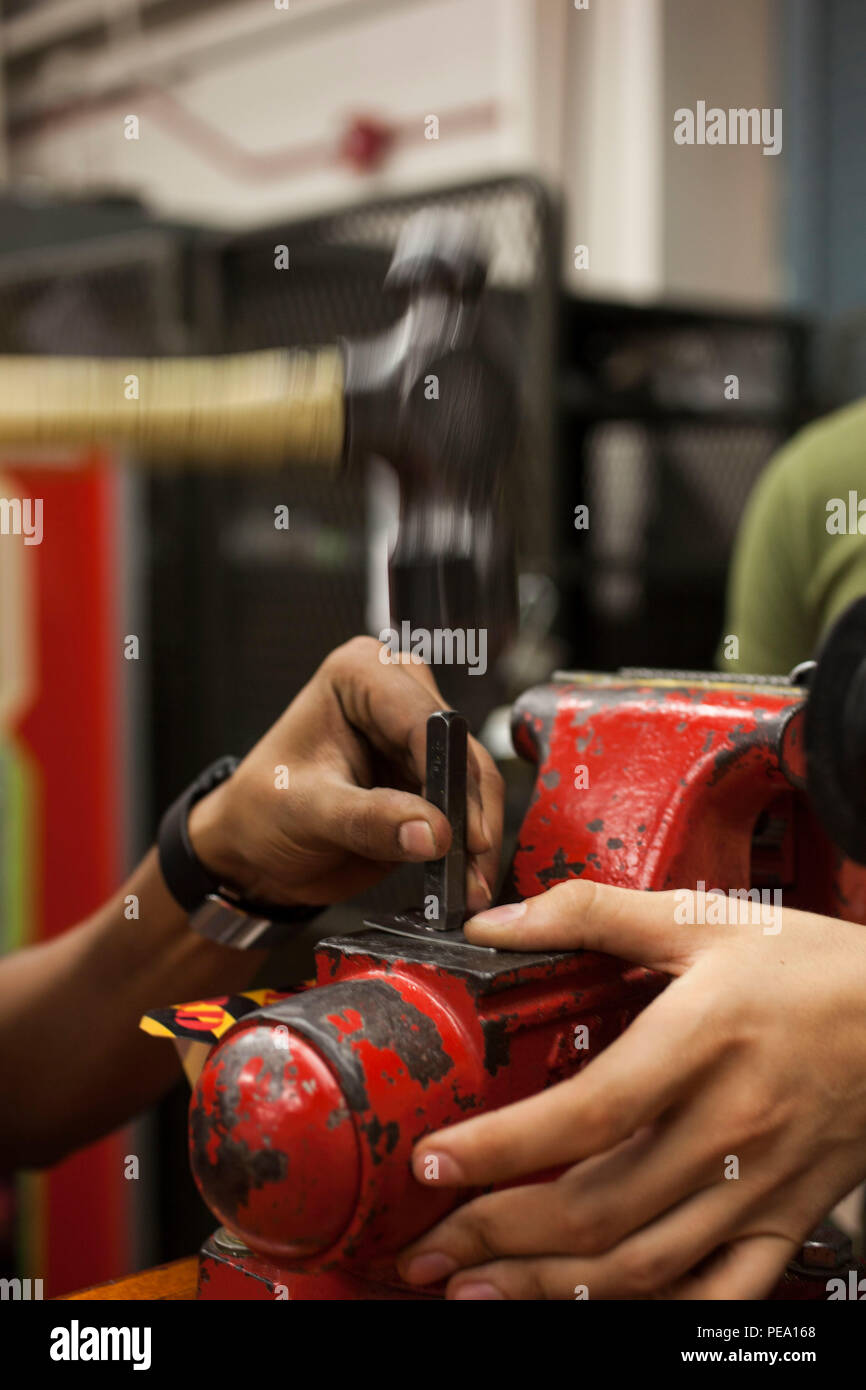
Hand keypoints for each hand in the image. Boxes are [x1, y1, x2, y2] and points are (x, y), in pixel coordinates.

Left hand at [187, 636, 502, 910]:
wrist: (254, 851)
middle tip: (471, 868)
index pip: (423, 719)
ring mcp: (416, 737)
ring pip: (474, 781)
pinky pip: (466, 807)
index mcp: (359, 675)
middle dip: (470, 811)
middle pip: (460, 749)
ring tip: (471, 884)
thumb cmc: (260, 811)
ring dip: (476, 834)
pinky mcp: (429, 777)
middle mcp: (396, 695)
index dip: (451, 774)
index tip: (461, 831)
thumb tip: (433, 832)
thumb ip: (369, 820)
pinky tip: (467, 878)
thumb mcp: (306, 813)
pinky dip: (469, 845)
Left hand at [398, 880, 865, 1298]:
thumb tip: (497, 921)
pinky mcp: (784, 1220)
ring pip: (642, 1265)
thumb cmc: (813, 967)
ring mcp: (759, 1186)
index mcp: (701, 1042)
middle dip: (498, 1235)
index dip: (503, 1148)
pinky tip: (591, 1312)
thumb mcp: (704, 919)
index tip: (434, 1161)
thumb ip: (592, 913)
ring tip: (476, 1290)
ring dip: (549, 1286)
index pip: (587, 1113)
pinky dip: (651, 1314)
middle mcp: (729, 1126)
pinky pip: (716, 1294)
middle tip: (427, 1246)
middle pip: (599, 1206)